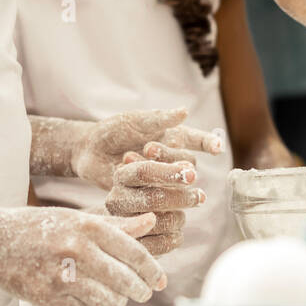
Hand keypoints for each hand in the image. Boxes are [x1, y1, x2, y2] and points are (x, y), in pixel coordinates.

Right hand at [0, 205, 168, 305]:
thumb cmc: (41, 227)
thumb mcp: (78, 220)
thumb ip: (116, 225)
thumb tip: (152, 222)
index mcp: (89, 227)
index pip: (134, 253)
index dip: (152, 271)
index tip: (161, 282)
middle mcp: (77, 248)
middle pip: (125, 281)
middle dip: (139, 291)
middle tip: (142, 294)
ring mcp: (60, 274)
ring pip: (106, 300)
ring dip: (114, 302)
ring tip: (113, 298)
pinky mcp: (45, 295)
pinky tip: (80, 298)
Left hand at [72, 108, 221, 193]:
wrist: (89, 150)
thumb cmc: (114, 130)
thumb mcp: (135, 120)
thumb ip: (160, 119)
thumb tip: (184, 111)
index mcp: (175, 137)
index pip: (199, 141)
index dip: (209, 143)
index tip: (216, 148)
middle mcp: (173, 158)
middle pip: (188, 163)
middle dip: (170, 156)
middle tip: (148, 148)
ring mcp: (162, 176)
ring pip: (175, 180)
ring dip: (158, 171)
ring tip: (131, 158)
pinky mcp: (148, 191)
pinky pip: (158, 193)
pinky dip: (145, 185)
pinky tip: (129, 175)